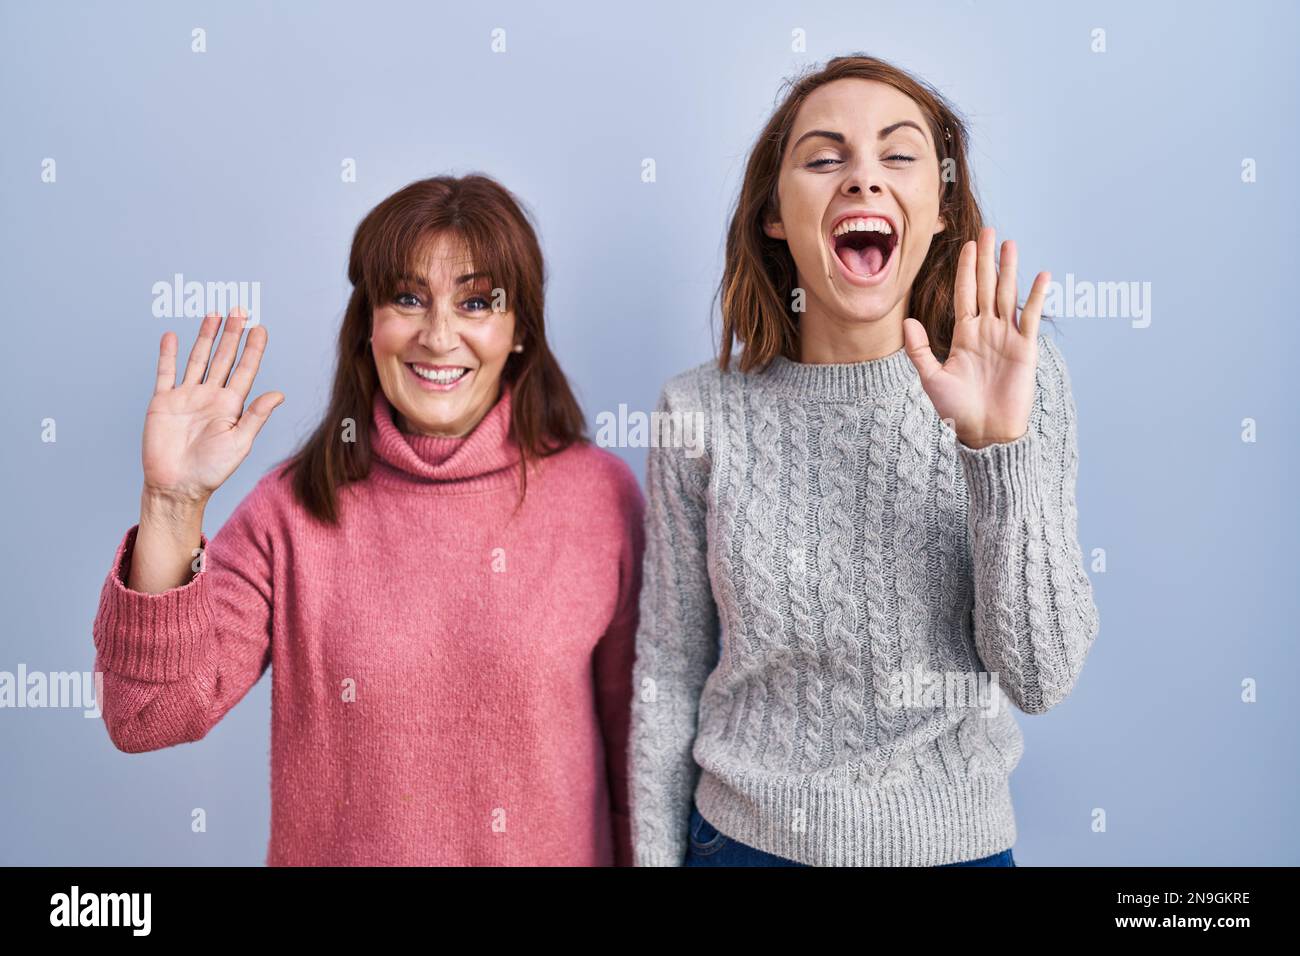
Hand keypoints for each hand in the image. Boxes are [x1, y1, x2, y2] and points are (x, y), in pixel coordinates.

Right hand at [142, 308, 283, 504]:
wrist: (177, 486)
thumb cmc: (211, 471)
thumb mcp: (240, 443)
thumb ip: (257, 416)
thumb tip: (279, 394)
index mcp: (231, 406)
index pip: (245, 370)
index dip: (253, 349)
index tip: (260, 328)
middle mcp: (210, 396)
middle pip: (223, 358)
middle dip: (232, 334)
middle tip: (240, 310)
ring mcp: (187, 397)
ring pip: (198, 359)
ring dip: (206, 337)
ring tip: (214, 315)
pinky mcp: (163, 402)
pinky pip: (166, 373)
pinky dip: (169, 354)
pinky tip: (173, 336)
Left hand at [901, 227, 1048, 448]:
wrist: (984, 433)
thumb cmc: (956, 410)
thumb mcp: (931, 378)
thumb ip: (919, 349)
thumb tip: (907, 321)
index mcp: (964, 335)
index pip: (965, 294)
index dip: (966, 270)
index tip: (968, 246)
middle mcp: (986, 331)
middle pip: (987, 287)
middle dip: (987, 260)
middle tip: (989, 230)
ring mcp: (1007, 338)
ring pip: (1007, 296)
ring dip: (1009, 270)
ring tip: (1010, 244)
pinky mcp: (1025, 349)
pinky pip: (1030, 318)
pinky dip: (1036, 297)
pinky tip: (1039, 275)